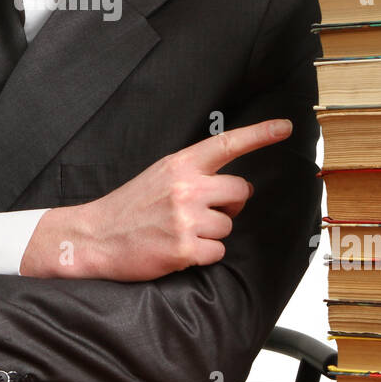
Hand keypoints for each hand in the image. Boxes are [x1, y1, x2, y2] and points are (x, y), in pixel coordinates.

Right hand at [20, 118, 292, 281]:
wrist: (94, 237)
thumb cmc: (128, 207)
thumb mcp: (159, 176)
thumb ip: (192, 174)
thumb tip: (230, 187)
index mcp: (180, 164)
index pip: (228, 143)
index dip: (261, 134)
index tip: (286, 127)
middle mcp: (186, 187)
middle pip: (240, 190)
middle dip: (230, 203)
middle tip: (203, 211)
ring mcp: (186, 218)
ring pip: (228, 225)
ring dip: (211, 233)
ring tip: (181, 232)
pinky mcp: (184, 248)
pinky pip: (217, 251)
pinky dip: (203, 255)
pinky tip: (179, 250)